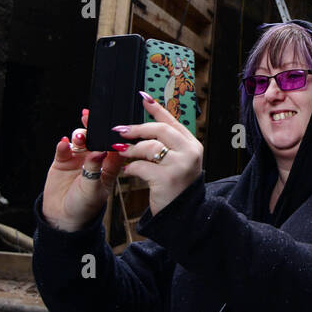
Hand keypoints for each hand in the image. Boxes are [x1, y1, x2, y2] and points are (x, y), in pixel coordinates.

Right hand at [42, 107, 125, 231]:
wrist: (64, 217)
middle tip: (91, 118)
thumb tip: (99, 151)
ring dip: (80, 134)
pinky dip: (63, 144)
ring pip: (81, 139)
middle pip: (96, 138)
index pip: (114, 146)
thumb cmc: (85, 207)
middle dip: (94, 127)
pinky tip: (64, 143)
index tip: (112, 127)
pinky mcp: (63, 160)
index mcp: (109, 166)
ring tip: (79, 137)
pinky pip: (63, 148)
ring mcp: (78, 158)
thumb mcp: (93, 190)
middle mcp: (95, 159)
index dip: (113, 136)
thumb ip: (94, 170)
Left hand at [111, 91, 203, 213]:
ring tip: (120, 152)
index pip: (172, 121)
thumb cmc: (176, 186)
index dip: (156, 108)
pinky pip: (142, 166)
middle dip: (137, 128)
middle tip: (119, 130)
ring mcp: (180, 165)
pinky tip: (127, 172)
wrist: (184, 215)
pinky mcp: (168, 179)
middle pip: (160, 130)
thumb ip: (166, 144)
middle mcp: (190, 152)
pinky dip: (131, 168)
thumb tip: (142, 127)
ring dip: (131, 149)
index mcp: (192, 144)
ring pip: (149, 147)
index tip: (143, 97)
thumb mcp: (177, 162)